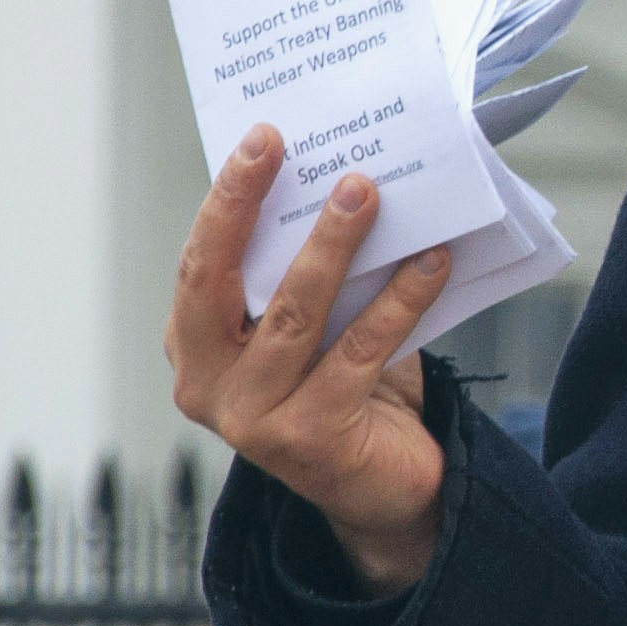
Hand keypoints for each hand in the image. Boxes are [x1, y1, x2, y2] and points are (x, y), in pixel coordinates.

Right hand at [165, 125, 454, 594]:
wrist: (385, 487)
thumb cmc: (347, 388)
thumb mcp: (313, 328)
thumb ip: (305, 274)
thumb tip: (344, 180)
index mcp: (195, 349)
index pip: (199, 264)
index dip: (226, 200)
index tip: (262, 138)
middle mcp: (208, 386)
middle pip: (219, 283)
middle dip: (249, 206)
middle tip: (287, 145)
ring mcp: (253, 420)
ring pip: (294, 314)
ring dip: (334, 246)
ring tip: (368, 192)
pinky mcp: (310, 439)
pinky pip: (360, 352)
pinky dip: (399, 300)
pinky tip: (432, 261)